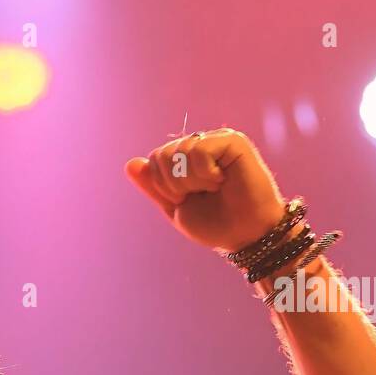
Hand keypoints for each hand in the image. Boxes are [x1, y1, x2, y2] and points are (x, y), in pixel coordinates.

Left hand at [125, 129, 287, 252]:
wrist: (245, 234)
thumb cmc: (214, 223)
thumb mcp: (174, 207)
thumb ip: (152, 185)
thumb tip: (130, 163)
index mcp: (184, 160)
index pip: (154, 160)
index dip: (163, 187)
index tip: (186, 200)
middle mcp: (199, 146)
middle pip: (161, 154)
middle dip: (174, 185)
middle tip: (201, 195)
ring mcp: (216, 140)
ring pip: (179, 152)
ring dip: (191, 181)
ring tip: (214, 188)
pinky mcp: (232, 141)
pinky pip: (199, 150)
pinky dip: (205, 173)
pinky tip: (222, 180)